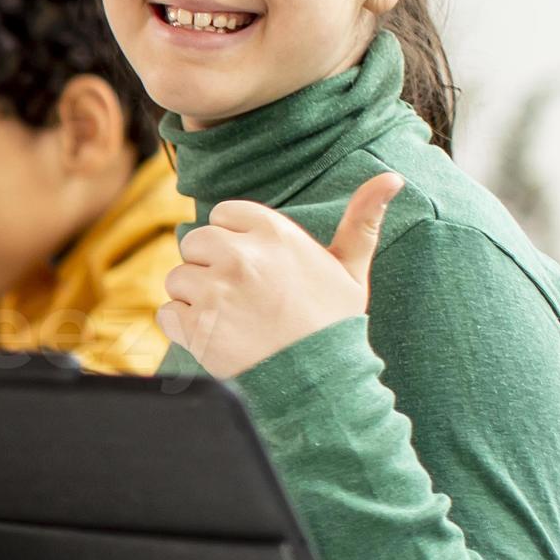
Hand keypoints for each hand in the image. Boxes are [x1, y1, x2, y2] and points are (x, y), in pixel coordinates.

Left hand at [156, 172, 403, 376]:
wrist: (319, 381)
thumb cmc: (333, 324)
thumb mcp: (352, 269)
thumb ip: (361, 221)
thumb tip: (392, 178)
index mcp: (274, 233)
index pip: (224, 214)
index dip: (232, 238)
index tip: (250, 263)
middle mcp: (240, 256)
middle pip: (195, 242)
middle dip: (209, 266)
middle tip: (240, 294)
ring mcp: (213, 291)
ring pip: (177, 278)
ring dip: (195, 298)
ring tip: (231, 317)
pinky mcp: (194, 325)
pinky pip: (167, 313)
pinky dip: (183, 326)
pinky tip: (216, 335)